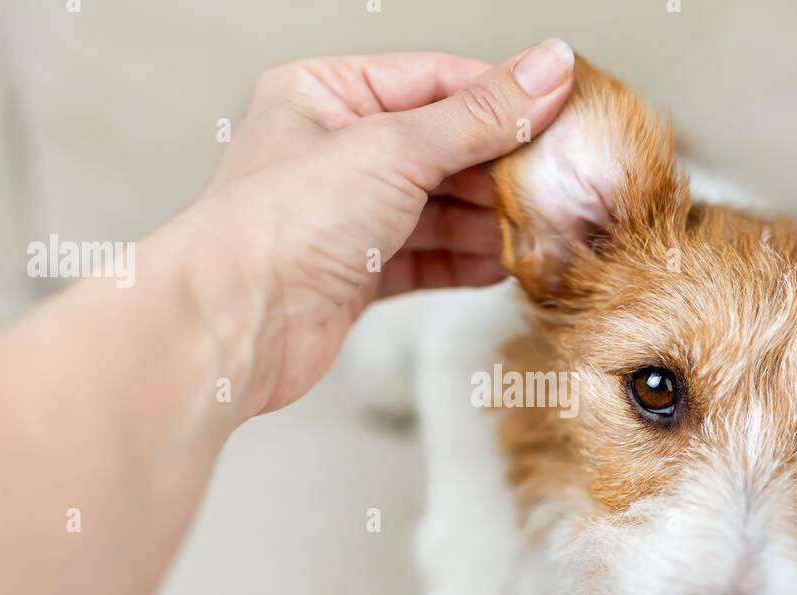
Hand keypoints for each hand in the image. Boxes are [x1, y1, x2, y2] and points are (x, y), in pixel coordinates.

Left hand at [174, 41, 574, 417]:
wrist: (233, 323)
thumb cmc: (280, 222)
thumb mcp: (396, 148)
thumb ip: (480, 115)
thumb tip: (549, 68)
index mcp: (325, 94)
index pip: (435, 81)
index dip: (502, 96)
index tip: (563, 108)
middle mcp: (333, 151)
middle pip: (442, 147)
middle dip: (500, 167)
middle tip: (560, 178)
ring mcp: (345, 215)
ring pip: (438, 207)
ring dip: (490, 220)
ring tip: (543, 225)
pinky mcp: (355, 274)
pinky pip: (426, 258)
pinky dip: (466, 261)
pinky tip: (506, 263)